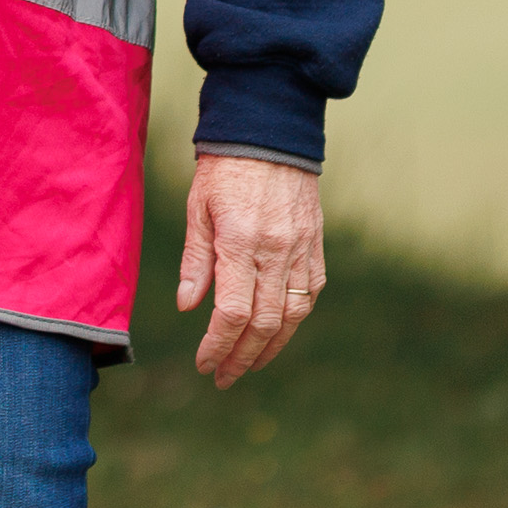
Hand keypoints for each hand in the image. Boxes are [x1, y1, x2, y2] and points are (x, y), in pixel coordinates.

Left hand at [177, 155, 325, 388]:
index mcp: (240, 240)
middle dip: (242, 356)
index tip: (205, 363)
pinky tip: (276, 331)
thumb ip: (196, 260)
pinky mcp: (316, 244)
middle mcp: (276, 249)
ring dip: (270, 347)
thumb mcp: (198, 208)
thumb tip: (190, 308)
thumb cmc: (224, 168)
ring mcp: (302, 248)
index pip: (233, 312)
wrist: (269, 131)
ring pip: (293, 315)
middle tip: (222, 377)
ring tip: (248, 364)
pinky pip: (311, 293)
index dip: (219, 345)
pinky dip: (294, 319)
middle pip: (264, 322)